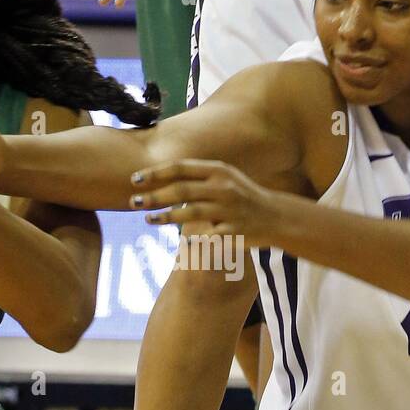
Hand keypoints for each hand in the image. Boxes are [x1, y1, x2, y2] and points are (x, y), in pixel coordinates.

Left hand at [130, 160, 287, 245]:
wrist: (275, 216)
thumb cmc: (242, 195)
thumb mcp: (224, 177)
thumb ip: (197, 176)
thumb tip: (162, 175)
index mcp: (219, 170)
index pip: (181, 168)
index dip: (156, 173)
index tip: (134, 179)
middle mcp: (223, 187)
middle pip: (181, 190)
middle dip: (155, 196)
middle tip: (134, 201)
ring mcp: (229, 210)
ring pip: (190, 212)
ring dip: (165, 216)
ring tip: (148, 219)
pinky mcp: (233, 231)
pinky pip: (205, 236)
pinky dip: (190, 239)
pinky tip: (177, 241)